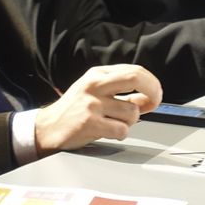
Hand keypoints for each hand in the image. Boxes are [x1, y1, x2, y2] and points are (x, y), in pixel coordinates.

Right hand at [34, 64, 161, 154]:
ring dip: (129, 122)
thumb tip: (148, 98)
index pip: (134, 70)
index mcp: (98, 74)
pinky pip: (122, 130)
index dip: (152, 84)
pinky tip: (107, 132)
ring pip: (132, 111)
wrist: (48, 127)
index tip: (155, 95)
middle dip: (152, 92)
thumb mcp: (96, 93)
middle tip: (154, 103)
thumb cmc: (74, 110)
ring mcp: (92, 103)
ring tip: (113, 123)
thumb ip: (121, 93)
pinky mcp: (90, 122)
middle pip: (135, 78)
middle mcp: (95, 84)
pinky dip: (120, 134)